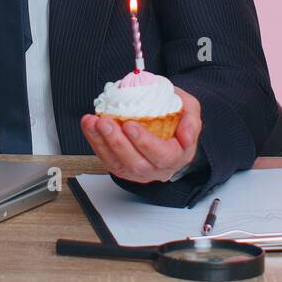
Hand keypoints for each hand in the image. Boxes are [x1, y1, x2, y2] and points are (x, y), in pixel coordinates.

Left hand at [80, 88, 202, 183]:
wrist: (164, 120)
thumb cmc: (177, 116)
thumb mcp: (191, 110)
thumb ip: (192, 119)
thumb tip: (186, 134)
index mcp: (177, 156)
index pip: (162, 155)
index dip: (145, 142)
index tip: (131, 125)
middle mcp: (157, 168)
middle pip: (136, 164)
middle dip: (118, 143)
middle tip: (106, 122)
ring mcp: (138, 170)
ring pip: (118, 164)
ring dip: (102, 142)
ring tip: (93, 122)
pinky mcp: (122, 167)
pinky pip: (106, 159)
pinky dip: (95, 142)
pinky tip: (89, 126)